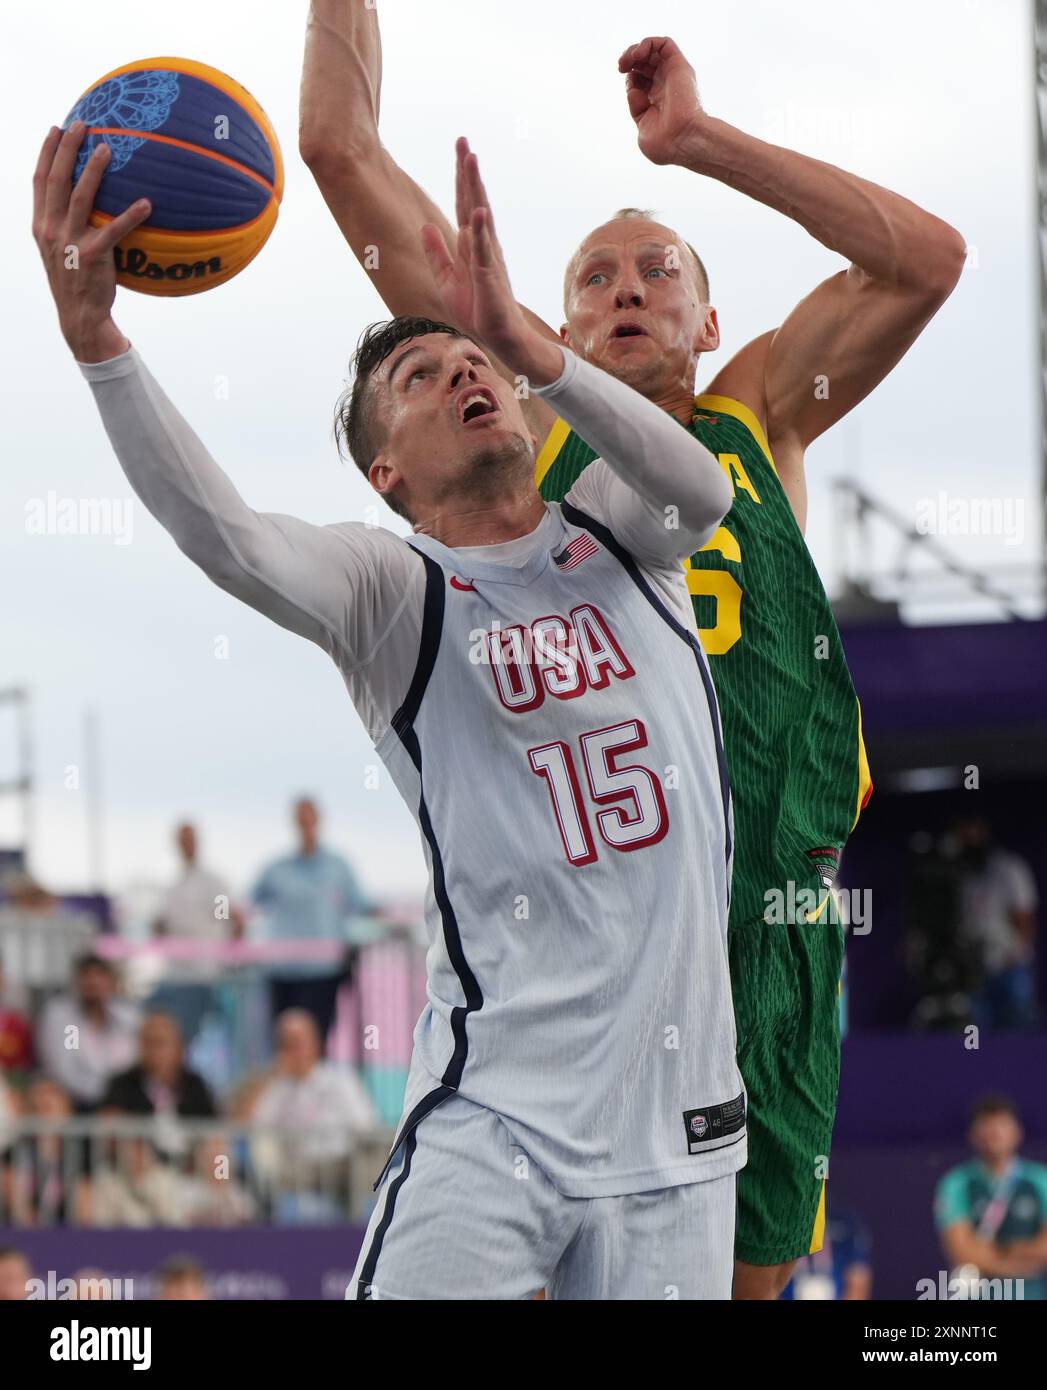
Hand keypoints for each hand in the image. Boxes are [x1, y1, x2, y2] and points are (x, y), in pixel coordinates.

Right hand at [32, 122, 151, 360]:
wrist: (80, 316)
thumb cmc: (75, 281)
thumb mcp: (60, 251)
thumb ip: (65, 225)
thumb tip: (83, 201)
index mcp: (41, 225)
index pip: (40, 180)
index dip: (47, 152)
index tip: (55, 129)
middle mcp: (51, 229)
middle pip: (56, 179)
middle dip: (67, 148)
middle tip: (81, 124)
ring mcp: (70, 242)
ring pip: (81, 196)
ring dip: (94, 170)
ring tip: (107, 148)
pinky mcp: (92, 256)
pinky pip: (114, 229)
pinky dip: (131, 215)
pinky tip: (147, 203)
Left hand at [420, 138, 561, 385]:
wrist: (497, 335)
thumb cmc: (476, 308)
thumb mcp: (445, 278)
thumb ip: (436, 252)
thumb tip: (425, 225)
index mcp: (469, 243)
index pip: (463, 202)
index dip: (460, 176)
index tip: (459, 148)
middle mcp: (481, 243)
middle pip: (473, 200)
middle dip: (467, 171)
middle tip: (463, 141)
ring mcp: (487, 256)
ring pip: (480, 215)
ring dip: (475, 188)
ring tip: (472, 160)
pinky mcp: (489, 274)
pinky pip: (483, 248)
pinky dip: (480, 229)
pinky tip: (477, 209)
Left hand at [618, 36, 705, 165]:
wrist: (683, 141)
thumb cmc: (665, 144)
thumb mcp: (643, 128)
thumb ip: (636, 107)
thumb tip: (633, 88)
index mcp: (657, 101)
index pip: (641, 79)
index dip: (630, 77)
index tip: (630, 87)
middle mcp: (665, 86)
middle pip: (646, 62)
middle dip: (629, 60)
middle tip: (621, 66)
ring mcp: (672, 75)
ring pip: (653, 50)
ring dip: (635, 50)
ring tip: (628, 60)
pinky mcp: (679, 66)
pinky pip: (664, 43)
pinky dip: (648, 43)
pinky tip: (638, 55)